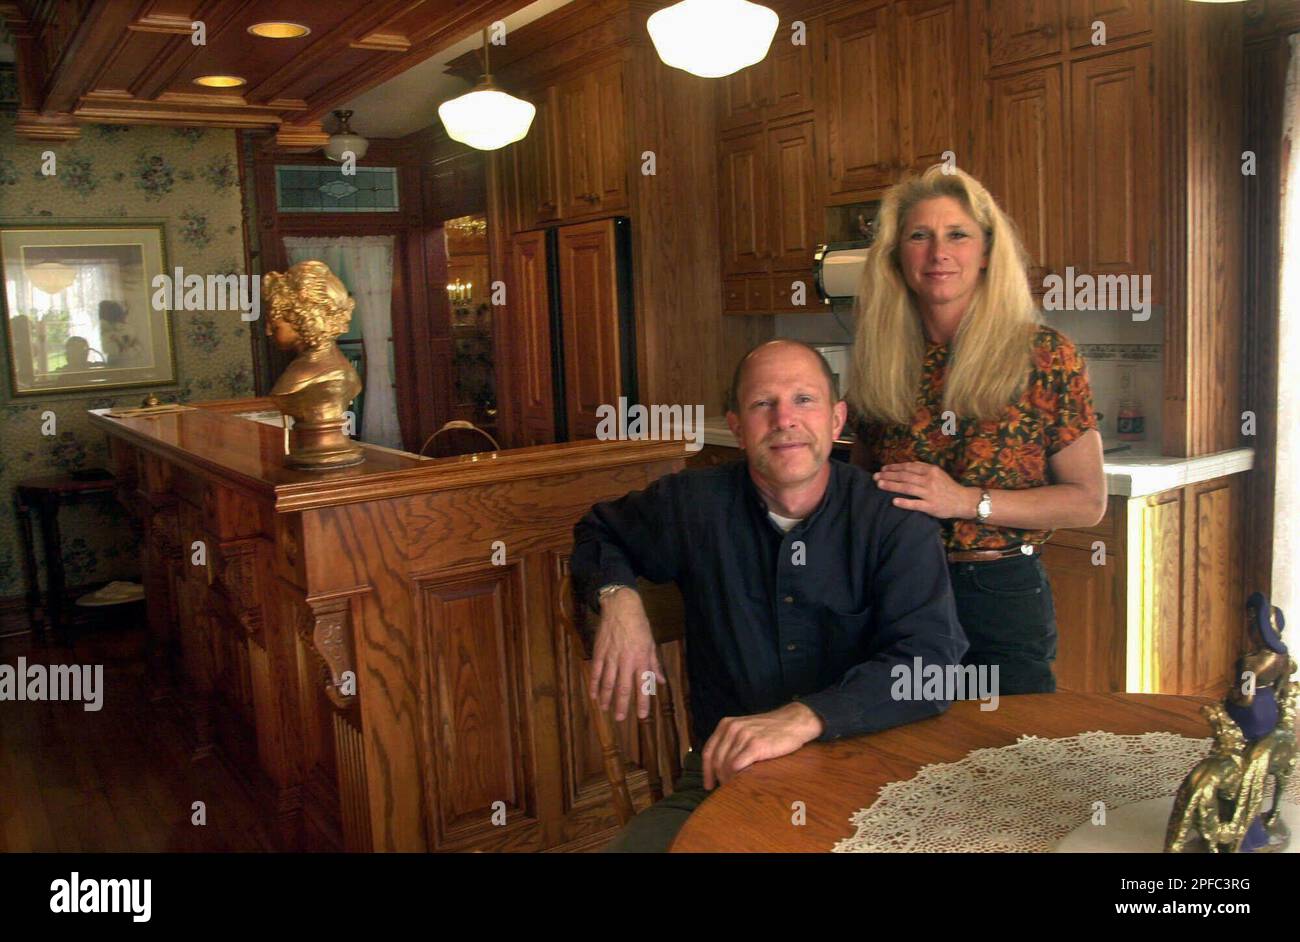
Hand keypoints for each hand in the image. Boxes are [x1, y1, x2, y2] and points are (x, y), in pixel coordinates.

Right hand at [588, 589, 664, 722]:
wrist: (620, 607)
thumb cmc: (639, 624)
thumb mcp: (651, 643)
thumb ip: (655, 665)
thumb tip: (661, 682)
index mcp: (642, 659)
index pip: (643, 685)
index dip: (643, 702)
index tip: (642, 716)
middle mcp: (626, 660)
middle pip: (623, 688)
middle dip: (622, 705)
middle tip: (620, 719)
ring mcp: (611, 657)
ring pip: (608, 682)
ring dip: (606, 698)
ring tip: (606, 709)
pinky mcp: (599, 651)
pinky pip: (596, 672)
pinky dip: (594, 684)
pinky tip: (593, 695)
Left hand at [700, 702, 823, 789]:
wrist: (794, 722)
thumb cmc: (771, 729)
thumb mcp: (745, 728)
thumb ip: (732, 741)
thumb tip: (720, 766)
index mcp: (726, 724)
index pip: (708, 751)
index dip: (706, 771)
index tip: (708, 785)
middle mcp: (732, 729)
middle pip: (716, 760)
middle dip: (718, 778)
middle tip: (724, 790)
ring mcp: (743, 736)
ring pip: (726, 765)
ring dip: (728, 780)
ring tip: (734, 789)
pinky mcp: (756, 746)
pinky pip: (737, 766)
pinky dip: (736, 777)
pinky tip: (741, 784)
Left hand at [873, 461, 976, 519]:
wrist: (963, 500)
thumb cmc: (948, 487)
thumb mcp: (937, 473)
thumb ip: (923, 468)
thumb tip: (906, 465)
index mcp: (930, 470)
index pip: (908, 467)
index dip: (894, 467)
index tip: (883, 469)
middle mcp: (929, 480)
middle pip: (905, 476)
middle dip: (888, 476)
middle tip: (875, 476)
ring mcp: (930, 493)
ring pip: (907, 488)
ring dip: (892, 486)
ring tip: (879, 485)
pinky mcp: (931, 506)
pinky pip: (915, 504)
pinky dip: (904, 502)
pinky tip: (893, 501)